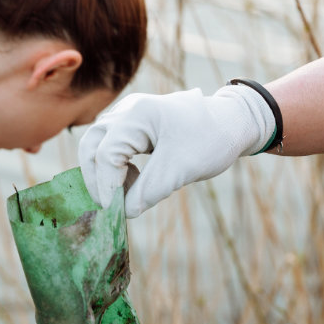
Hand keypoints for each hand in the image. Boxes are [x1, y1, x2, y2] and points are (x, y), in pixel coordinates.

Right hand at [79, 85, 275, 218]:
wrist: (232, 124)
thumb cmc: (211, 141)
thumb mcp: (180, 170)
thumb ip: (148, 192)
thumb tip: (123, 213)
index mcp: (139, 114)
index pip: (106, 153)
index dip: (105, 185)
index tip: (114, 211)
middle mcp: (128, 109)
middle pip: (91, 145)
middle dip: (95, 178)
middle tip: (107, 207)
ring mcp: (128, 114)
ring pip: (98, 145)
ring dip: (104, 173)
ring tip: (123, 196)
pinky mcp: (133, 124)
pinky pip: (111, 146)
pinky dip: (115, 167)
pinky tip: (133, 181)